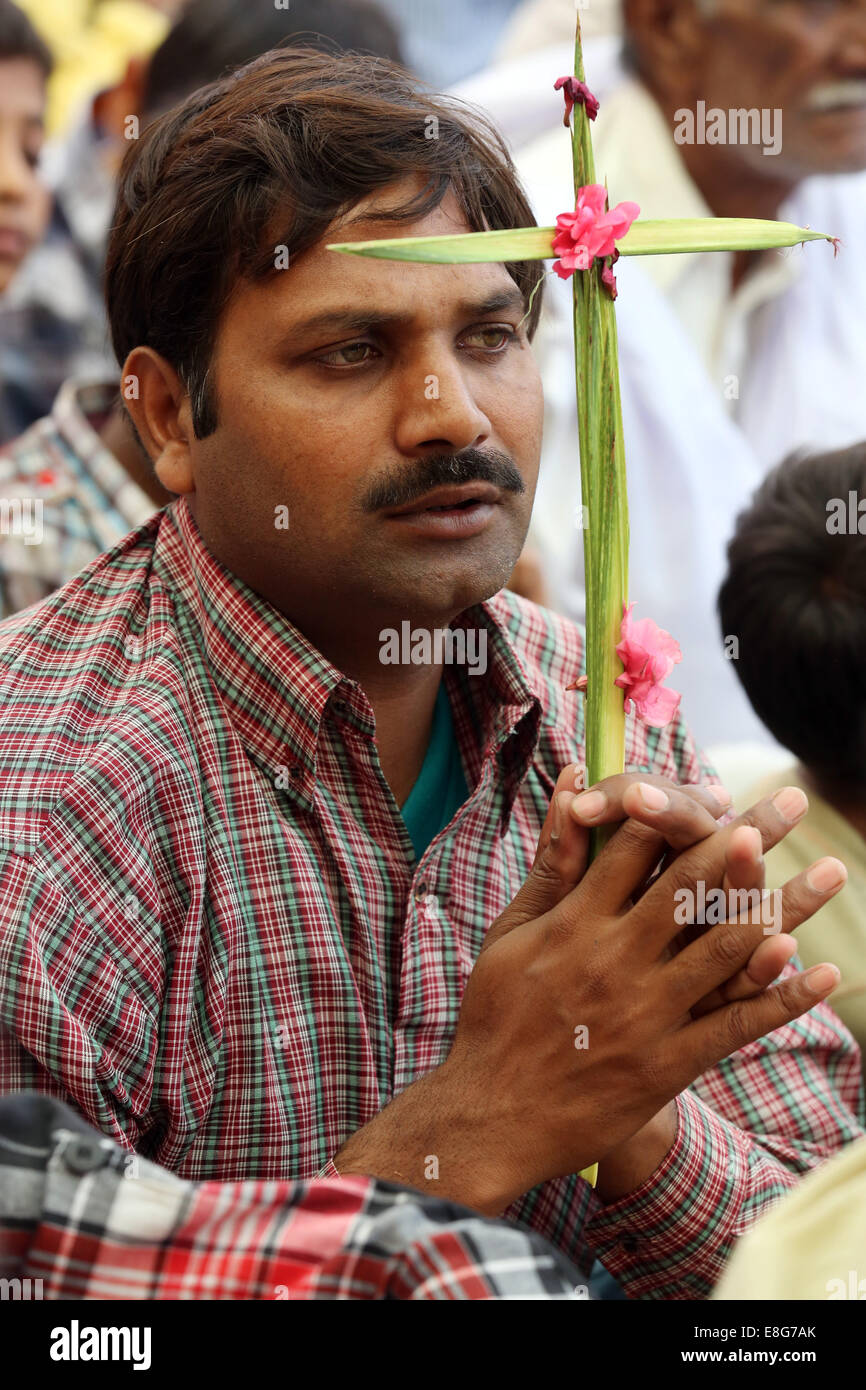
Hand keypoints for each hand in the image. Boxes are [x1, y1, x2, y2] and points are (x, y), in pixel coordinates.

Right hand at [335, 774, 841, 1213]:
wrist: (493, 1114)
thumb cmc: (497, 1014)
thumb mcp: (512, 931)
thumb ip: (553, 860)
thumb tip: (572, 781)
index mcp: (575, 923)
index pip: (637, 850)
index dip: (681, 813)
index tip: (719, 789)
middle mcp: (615, 960)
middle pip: (693, 885)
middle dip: (748, 839)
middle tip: (792, 804)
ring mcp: (646, 1013)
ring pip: (725, 948)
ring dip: (785, 906)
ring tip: (830, 871)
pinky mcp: (667, 1063)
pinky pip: (736, 1025)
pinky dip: (782, 999)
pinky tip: (823, 971)